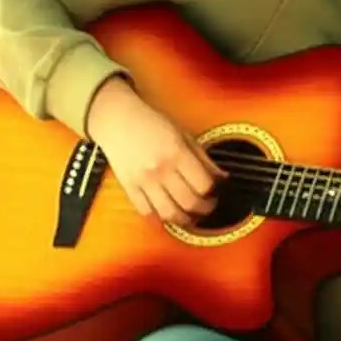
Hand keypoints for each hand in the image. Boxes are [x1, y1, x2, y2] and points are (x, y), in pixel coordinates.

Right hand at [87, 76, 226, 225]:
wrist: (117, 120)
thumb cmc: (153, 124)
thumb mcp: (184, 135)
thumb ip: (203, 158)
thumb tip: (223, 177)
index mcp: (177, 153)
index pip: (203, 184)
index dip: (214, 193)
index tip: (216, 193)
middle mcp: (161, 169)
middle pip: (189, 202)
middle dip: (204, 210)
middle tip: (207, 207)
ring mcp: (143, 181)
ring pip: (168, 213)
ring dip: (184, 220)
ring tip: (190, 216)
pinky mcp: (129, 187)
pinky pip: (146, 211)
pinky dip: (159, 218)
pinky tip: (167, 212)